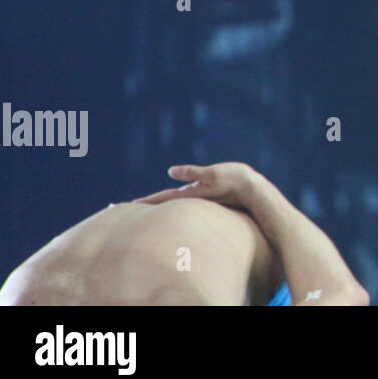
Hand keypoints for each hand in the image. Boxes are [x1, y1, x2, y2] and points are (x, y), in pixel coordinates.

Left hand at [134, 162, 259, 207]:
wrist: (254, 191)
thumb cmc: (234, 181)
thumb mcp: (212, 174)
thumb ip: (192, 173)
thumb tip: (170, 170)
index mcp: (189, 195)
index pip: (160, 199)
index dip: (142, 203)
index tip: (122, 207)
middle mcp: (191, 199)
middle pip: (162, 203)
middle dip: (144, 205)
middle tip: (122, 207)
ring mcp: (198, 199)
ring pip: (171, 203)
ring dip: (157, 204)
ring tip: (143, 206)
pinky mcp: (206, 197)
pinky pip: (182, 200)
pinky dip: (171, 201)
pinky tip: (173, 200)